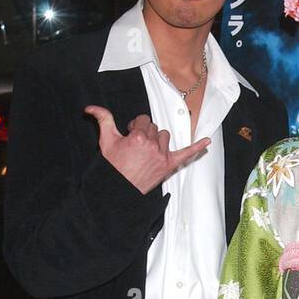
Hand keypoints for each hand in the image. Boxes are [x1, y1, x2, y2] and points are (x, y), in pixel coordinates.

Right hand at [83, 107, 210, 194]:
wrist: (119, 190)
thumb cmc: (112, 167)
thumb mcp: (106, 141)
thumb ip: (103, 120)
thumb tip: (90, 108)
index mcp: (138, 136)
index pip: (144, 120)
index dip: (137, 126)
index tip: (131, 134)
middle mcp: (152, 144)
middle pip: (155, 128)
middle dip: (147, 133)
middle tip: (137, 146)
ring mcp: (162, 155)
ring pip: (165, 137)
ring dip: (158, 141)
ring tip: (148, 151)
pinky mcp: (168, 166)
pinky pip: (186, 154)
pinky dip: (197, 148)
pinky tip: (208, 141)